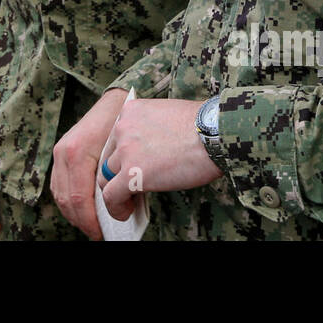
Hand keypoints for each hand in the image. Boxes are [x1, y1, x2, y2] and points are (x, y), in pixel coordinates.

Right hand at [50, 89, 126, 239]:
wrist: (116, 99)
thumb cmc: (123, 123)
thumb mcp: (124, 152)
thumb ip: (119, 179)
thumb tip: (122, 206)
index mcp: (77, 152)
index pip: (78, 198)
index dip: (89, 221)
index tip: (101, 234)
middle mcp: (63, 152)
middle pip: (66, 199)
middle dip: (80, 221)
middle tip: (97, 233)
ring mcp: (60, 151)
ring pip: (59, 193)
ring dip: (72, 213)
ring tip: (90, 224)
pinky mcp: (61, 151)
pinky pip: (58, 183)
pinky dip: (68, 199)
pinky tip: (82, 207)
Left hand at [96, 98, 220, 221]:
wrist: (214, 134)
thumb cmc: (203, 126)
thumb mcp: (168, 115)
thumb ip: (150, 129)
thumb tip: (148, 154)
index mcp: (131, 110)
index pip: (117, 137)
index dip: (124, 155)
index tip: (134, 166)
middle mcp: (122, 127)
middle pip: (110, 156)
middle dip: (119, 172)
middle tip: (130, 186)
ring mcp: (125, 150)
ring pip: (108, 176)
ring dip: (118, 189)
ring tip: (129, 201)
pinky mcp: (131, 173)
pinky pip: (111, 195)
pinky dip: (116, 207)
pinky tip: (125, 212)